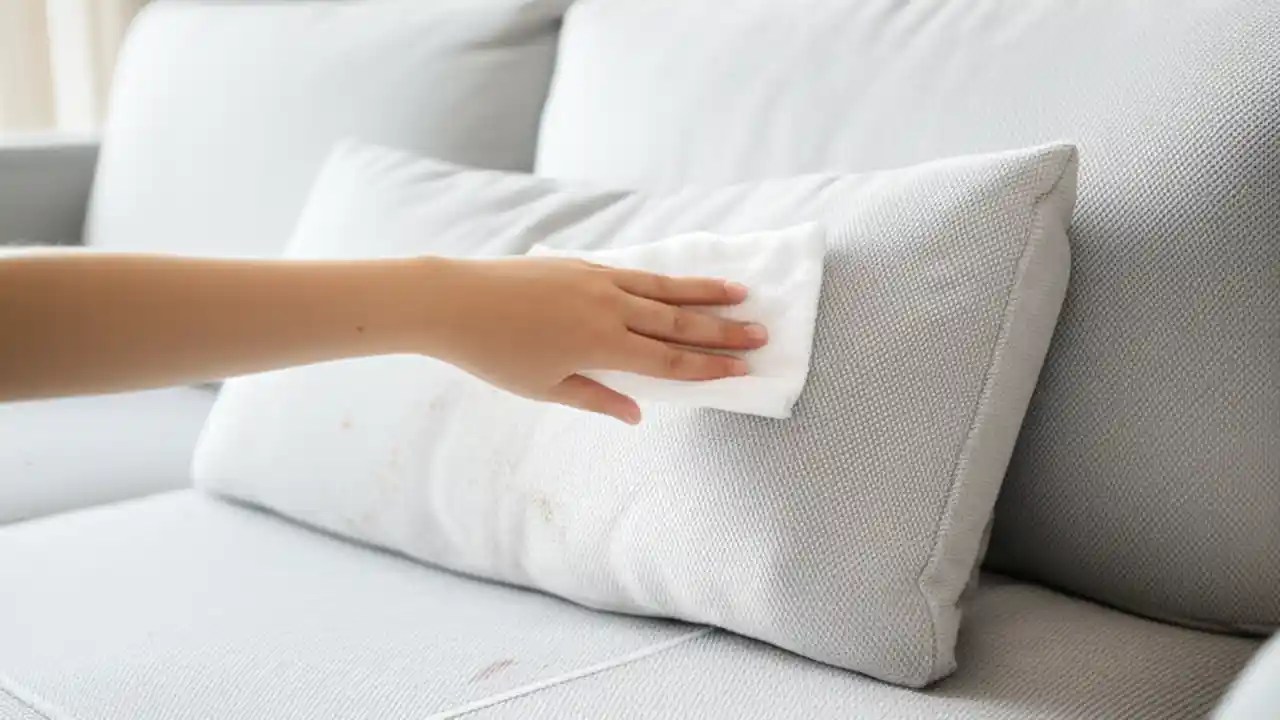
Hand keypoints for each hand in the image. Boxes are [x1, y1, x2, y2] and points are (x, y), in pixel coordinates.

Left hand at [424, 256, 766, 423]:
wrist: (453, 300)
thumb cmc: (495, 354)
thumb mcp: (545, 387)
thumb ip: (596, 398)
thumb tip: (638, 414)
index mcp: (601, 344)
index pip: (668, 359)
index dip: (709, 367)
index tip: (744, 370)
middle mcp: (608, 307)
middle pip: (677, 321)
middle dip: (722, 330)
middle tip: (762, 333)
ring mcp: (597, 281)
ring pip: (663, 288)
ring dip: (704, 294)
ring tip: (741, 294)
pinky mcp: (583, 265)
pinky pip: (636, 273)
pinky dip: (666, 279)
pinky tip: (683, 282)